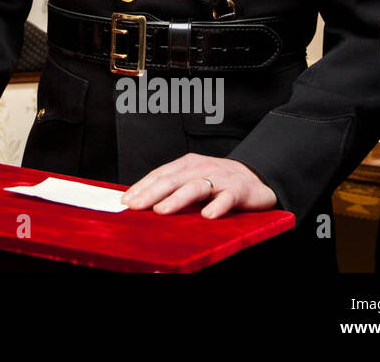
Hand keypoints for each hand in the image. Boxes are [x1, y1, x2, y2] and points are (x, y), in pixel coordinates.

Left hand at [122, 154, 276, 218]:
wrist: (254, 177)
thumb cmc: (216, 181)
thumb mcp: (191, 178)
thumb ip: (171, 187)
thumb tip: (140, 201)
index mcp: (186, 164)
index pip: (159, 175)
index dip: (141, 187)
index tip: (125, 201)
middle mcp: (200, 168)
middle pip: (172, 181)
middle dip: (151, 194)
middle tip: (135, 207)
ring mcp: (219, 178)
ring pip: (195, 188)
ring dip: (177, 199)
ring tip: (161, 211)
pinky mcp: (238, 190)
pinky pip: (227, 198)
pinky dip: (218, 206)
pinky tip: (208, 216)